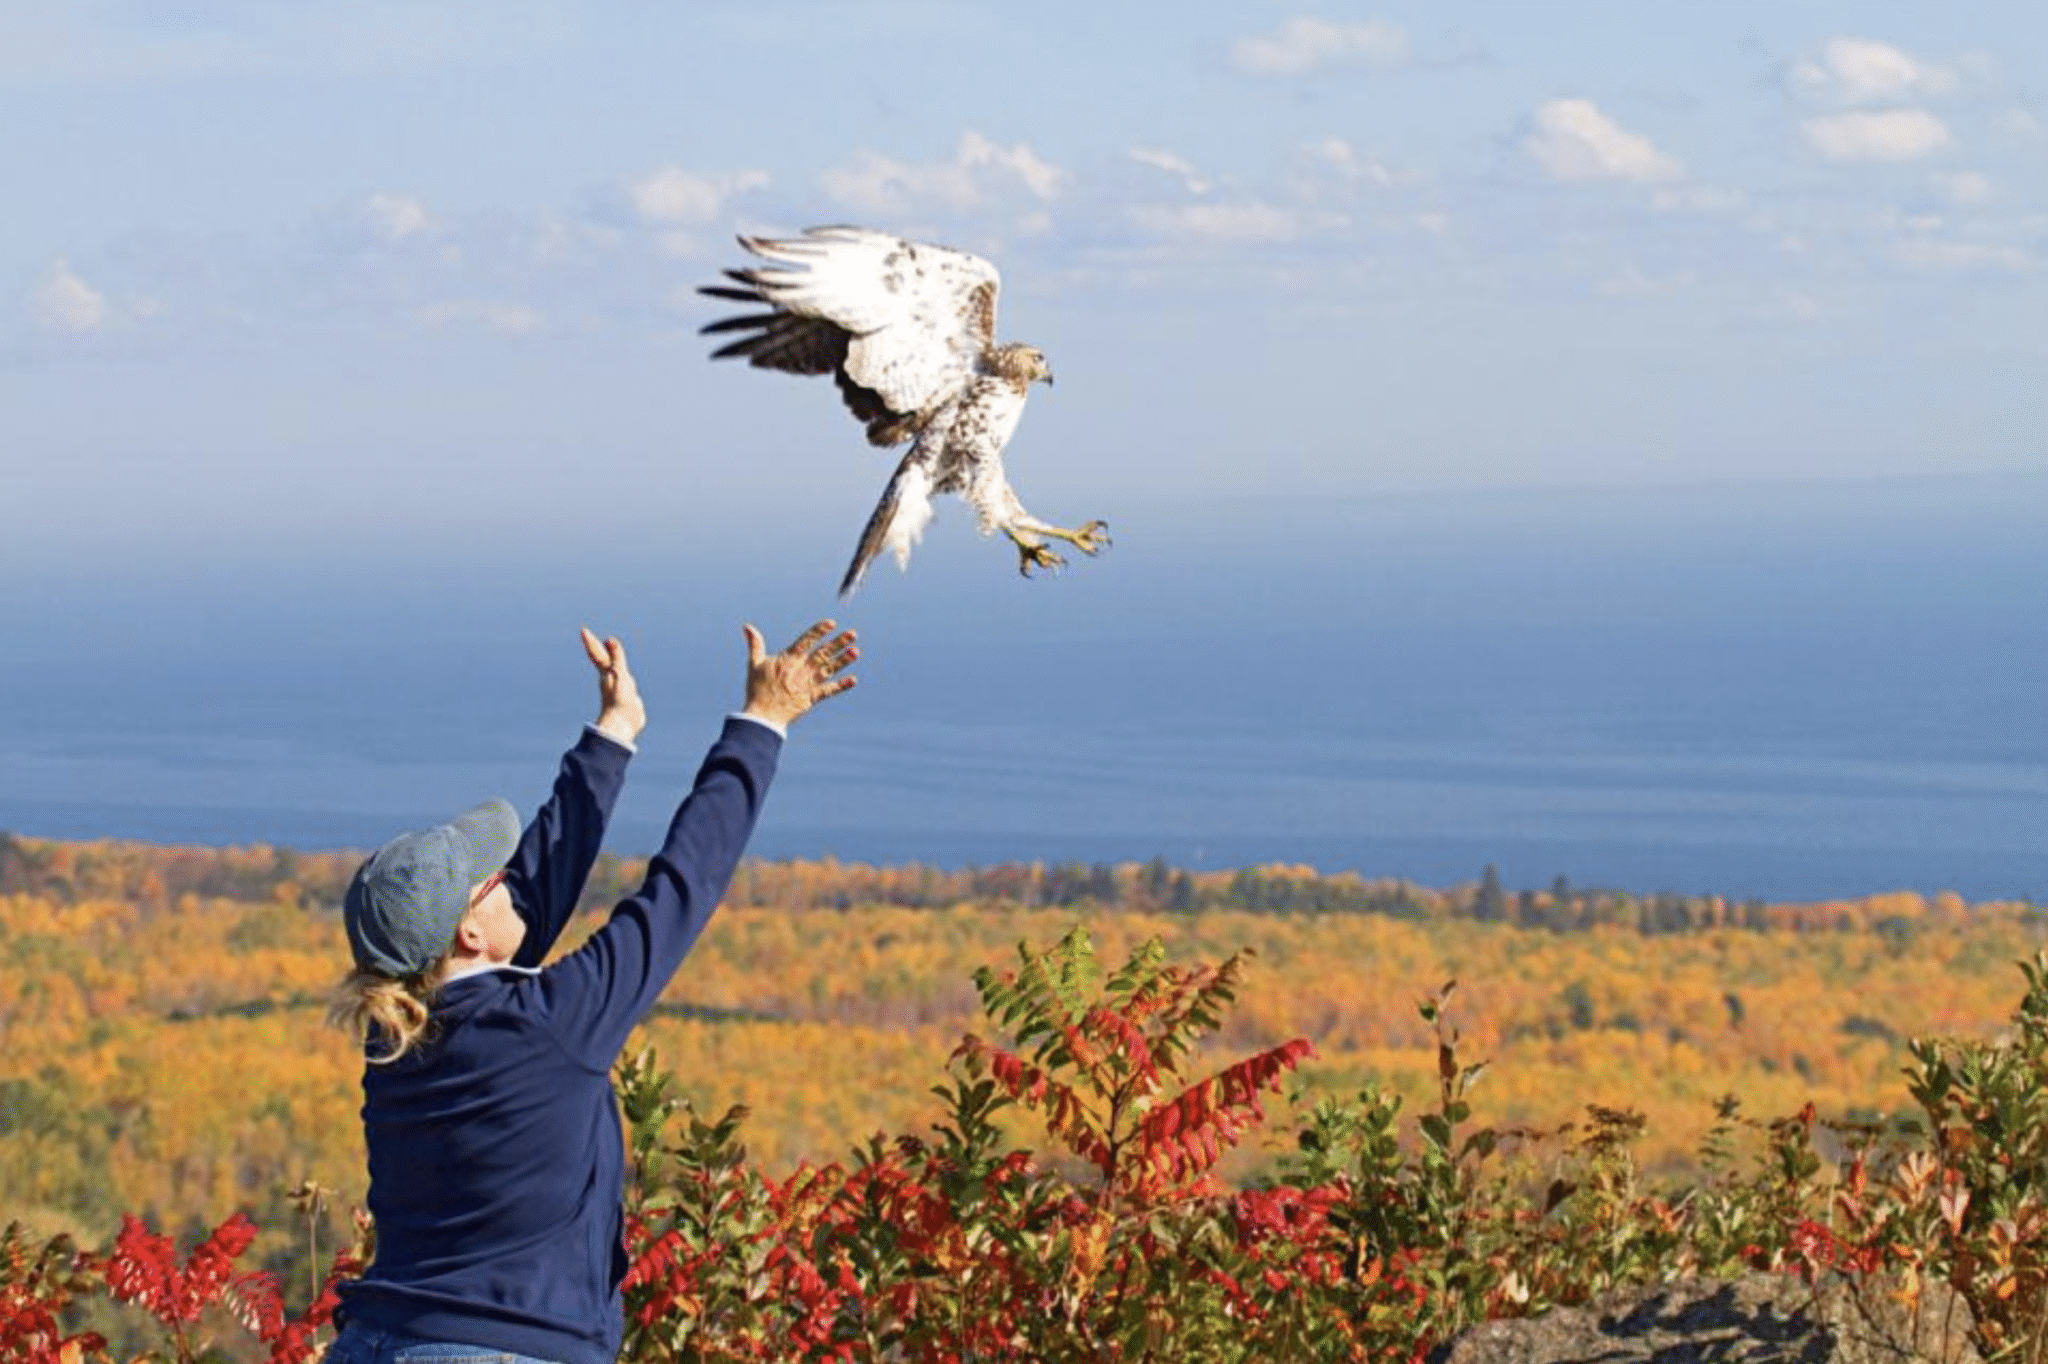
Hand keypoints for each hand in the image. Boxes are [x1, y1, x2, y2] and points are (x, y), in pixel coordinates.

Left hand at [581, 627, 646, 745]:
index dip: (591, 641)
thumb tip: (610, 639)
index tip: (583, 630)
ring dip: (613, 663)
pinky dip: (624, 677)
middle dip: (600, 649)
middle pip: (604, 660)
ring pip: (615, 671)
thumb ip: (616, 657)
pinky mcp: (627, 696)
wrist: (622, 724)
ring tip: (612, 657)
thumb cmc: (618, 700)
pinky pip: (625, 683)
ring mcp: (618, 687)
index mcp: (606, 673)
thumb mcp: (618, 674)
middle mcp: (610, 678)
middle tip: (596, 640)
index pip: (597, 653)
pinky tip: (626, 680)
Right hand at [741, 620, 857, 728]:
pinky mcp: (811, 698)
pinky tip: (853, 680)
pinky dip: (841, 686)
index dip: (819, 631)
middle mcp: (801, 669)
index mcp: (788, 659)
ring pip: (829, 669)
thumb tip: (747, 627)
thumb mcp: (754, 664)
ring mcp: (808, 684)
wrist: (762, 716)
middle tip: (853, 633)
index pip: (806, 640)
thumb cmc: (757, 689)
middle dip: (838, 642)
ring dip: (843, 660)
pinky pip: (829, 691)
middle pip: (822, 653)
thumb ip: (754, 644)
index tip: (832, 623)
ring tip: (856, 651)